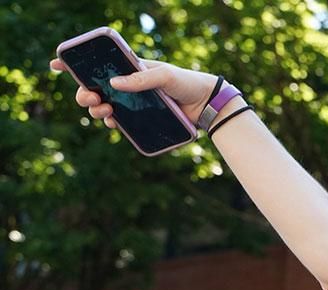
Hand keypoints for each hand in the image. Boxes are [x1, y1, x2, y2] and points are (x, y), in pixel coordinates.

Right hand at [49, 58, 216, 127]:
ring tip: (104, 111)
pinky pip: (121, 123)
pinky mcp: (142, 119)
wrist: (207, 104)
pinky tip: (113, 122)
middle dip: (85, 94)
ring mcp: (133, 104)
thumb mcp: (165, 76)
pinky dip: (113, 123)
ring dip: (97, 110)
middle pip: (95, 90)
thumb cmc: (187, 83)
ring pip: (105, 107)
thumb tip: (115, 84)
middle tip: (91, 98)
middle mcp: (128, 87)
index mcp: (129, 70)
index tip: (56, 63)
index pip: (98, 65)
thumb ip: (142, 78)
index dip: (75, 65)